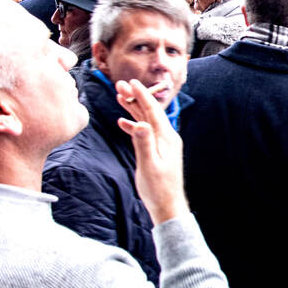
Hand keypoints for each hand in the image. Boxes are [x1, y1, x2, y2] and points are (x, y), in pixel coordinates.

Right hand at [114, 78, 187, 223]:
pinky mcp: (158, 151)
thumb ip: (143, 143)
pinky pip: (145, 133)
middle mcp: (167, 138)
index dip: (142, 96)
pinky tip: (123, 123)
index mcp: (166, 138)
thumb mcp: (149, 165)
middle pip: (149, 112)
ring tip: (119, 97)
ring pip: (147, 121)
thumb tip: (139, 124)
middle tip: (120, 85)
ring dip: (133, 109)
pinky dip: (134, 126)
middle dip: (135, 98)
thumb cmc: (158, 189)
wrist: (168, 206)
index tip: (131, 82)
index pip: (153, 111)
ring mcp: (163, 144)